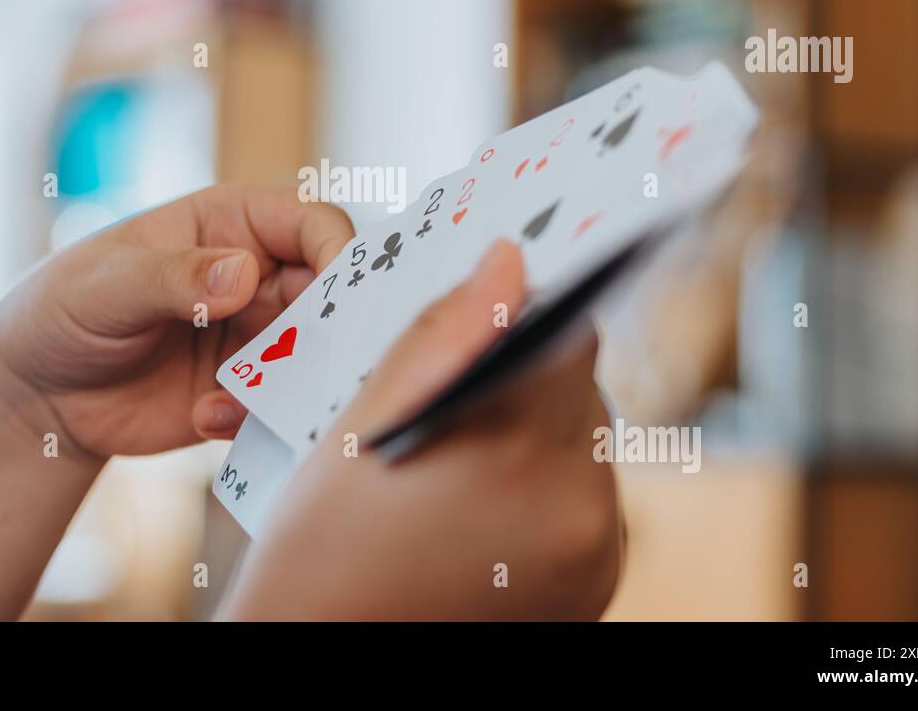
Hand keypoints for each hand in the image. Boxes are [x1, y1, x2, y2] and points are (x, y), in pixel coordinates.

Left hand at [0, 184, 352, 457]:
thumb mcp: (105, 285)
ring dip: (292, 382)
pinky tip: (202, 417)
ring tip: (232, 396)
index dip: (339, 250)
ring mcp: (255, 336)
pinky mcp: (246, 393)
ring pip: (313, 355)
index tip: (339, 294)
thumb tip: (243, 273)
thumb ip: (172, 277)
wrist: (37, 395)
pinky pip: (280, 407)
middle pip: (330, 293)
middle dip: (327, 328)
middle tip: (301, 360)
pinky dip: (255, 417)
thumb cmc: (62, 309)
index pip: (312, 222)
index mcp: (231, 223)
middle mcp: (257, 276)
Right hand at [221, 240, 620, 619]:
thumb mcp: (360, 429)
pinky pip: (583, 498)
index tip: (484, 318)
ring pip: (580, 442)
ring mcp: (594, 557)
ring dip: (532, 432)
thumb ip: (442, 337)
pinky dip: (541, 485)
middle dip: (521, 378)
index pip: (567, 336)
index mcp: (522, 457)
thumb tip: (506, 260)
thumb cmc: (323, 551)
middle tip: (449, 402)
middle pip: (575, 391)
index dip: (523, 314)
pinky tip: (478, 502)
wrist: (330, 657)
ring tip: (455, 461)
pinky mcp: (595, 587)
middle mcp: (580, 510)